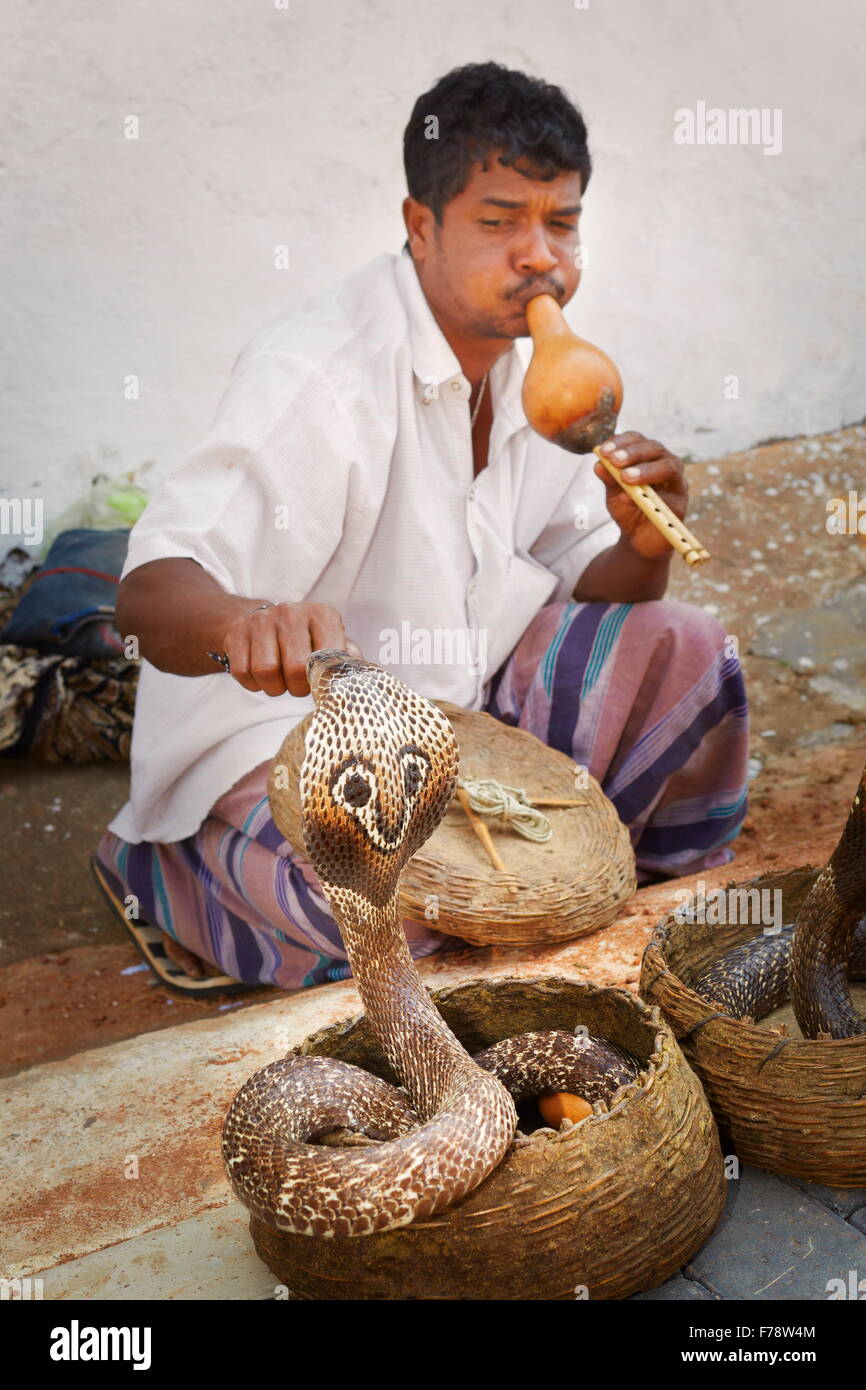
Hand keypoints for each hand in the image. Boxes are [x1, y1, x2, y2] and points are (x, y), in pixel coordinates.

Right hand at [223, 601, 362, 697]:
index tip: (318, 680)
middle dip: (297, 688)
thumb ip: (347, 659)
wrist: (262, 622)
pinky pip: (243, 672)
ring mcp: (261, 620)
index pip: (327, 660)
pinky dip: (253, 684)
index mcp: (322, 615)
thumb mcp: (331, 643)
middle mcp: (291, 611)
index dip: (322, 680)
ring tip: (280, 680)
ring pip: (266, 671)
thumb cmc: (305, 640)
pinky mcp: (236, 632)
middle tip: (298, 685)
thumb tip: (360, 678)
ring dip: (274, 687)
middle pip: (295, 668)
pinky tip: (260, 676)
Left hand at [594, 432, 688, 561]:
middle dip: (634, 453)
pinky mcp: (681, 503)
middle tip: (614, 460)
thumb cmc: (628, 509)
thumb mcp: (613, 492)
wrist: (638, 538)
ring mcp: (676, 482)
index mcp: (648, 456)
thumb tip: (599, 463)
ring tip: (625, 478)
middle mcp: (665, 464)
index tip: (604, 451)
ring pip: (669, 467)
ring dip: (646, 470)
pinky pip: (670, 496)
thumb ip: (609, 478)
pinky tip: (629, 500)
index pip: (637, 440)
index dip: (621, 442)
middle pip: (655, 448)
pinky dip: (650, 496)